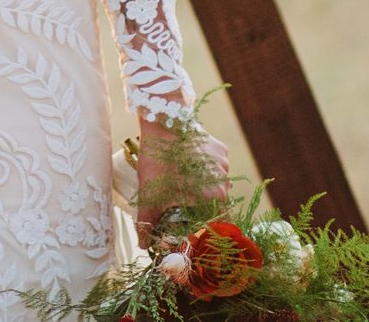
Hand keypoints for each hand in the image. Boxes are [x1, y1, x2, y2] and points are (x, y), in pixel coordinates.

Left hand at [133, 113, 229, 240]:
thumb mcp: (149, 196)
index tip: (188, 227)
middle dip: (199, 209)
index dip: (202, 228)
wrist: (163, 122)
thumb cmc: (158, 162)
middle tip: (181, 207)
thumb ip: (146, 224)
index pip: (215, 224)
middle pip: (215, 205)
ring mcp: (224, 163)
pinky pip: (214, 166)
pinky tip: (186, 167)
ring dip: (202, 188)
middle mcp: (225, 182)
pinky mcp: (220, 148)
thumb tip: (143, 246)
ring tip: (181, 185)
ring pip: (215, 184)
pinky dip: (203, 170)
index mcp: (214, 199)